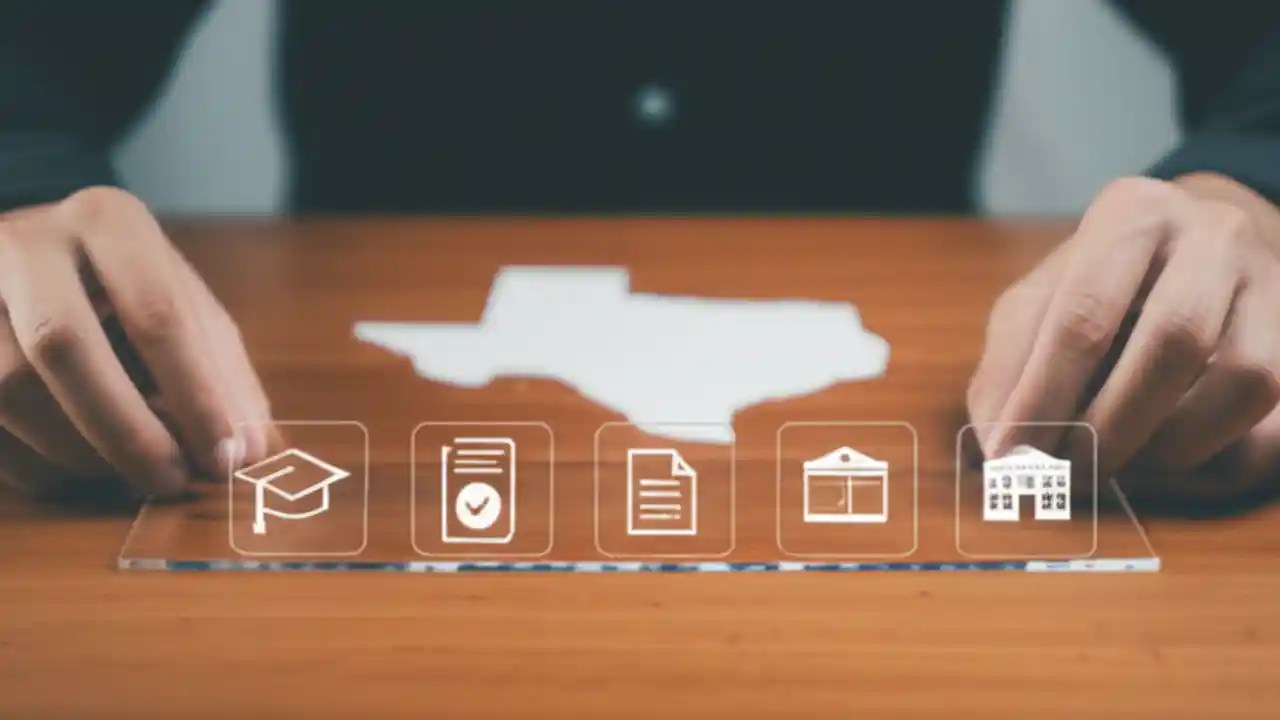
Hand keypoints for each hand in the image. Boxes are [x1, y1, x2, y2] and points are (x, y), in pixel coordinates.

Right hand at [0, 187, 271, 498]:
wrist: (24, 261)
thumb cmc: (121, 290)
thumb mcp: (181, 305)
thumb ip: (221, 370)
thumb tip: (247, 450)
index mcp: (108, 222)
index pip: (156, 312)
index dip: (196, 394)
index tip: (225, 458)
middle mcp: (27, 242)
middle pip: (62, 343)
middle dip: (126, 430)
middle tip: (171, 482)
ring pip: (8, 387)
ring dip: (78, 451)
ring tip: (127, 473)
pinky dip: (37, 464)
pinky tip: (76, 468)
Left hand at [968, 174, 1279, 503]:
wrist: (1202, 251)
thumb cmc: (1103, 285)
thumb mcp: (1041, 301)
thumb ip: (1009, 362)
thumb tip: (999, 443)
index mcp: (1132, 214)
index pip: (1085, 314)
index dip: (1044, 394)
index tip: (1010, 454)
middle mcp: (1213, 236)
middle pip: (1174, 345)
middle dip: (1110, 426)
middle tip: (1067, 475)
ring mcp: (1274, 283)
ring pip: (1244, 383)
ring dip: (1171, 446)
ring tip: (1119, 467)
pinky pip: (1275, 423)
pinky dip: (1217, 460)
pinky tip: (1168, 465)